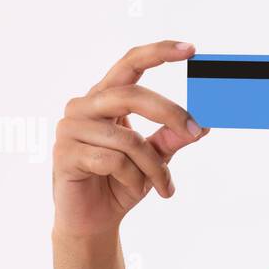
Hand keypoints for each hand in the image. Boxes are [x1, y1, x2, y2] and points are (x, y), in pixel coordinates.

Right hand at [52, 40, 208, 237]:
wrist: (94, 220)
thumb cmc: (120, 183)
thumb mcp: (154, 158)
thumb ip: (173, 136)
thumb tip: (203, 121)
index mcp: (105, 98)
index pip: (129, 64)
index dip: (158, 53)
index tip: (190, 49)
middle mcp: (84, 106)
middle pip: (131, 95)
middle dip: (169, 112)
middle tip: (196, 131)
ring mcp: (70, 128)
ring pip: (128, 138)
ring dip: (154, 166)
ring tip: (163, 185)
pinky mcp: (65, 154)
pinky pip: (113, 160)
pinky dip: (134, 178)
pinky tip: (135, 189)